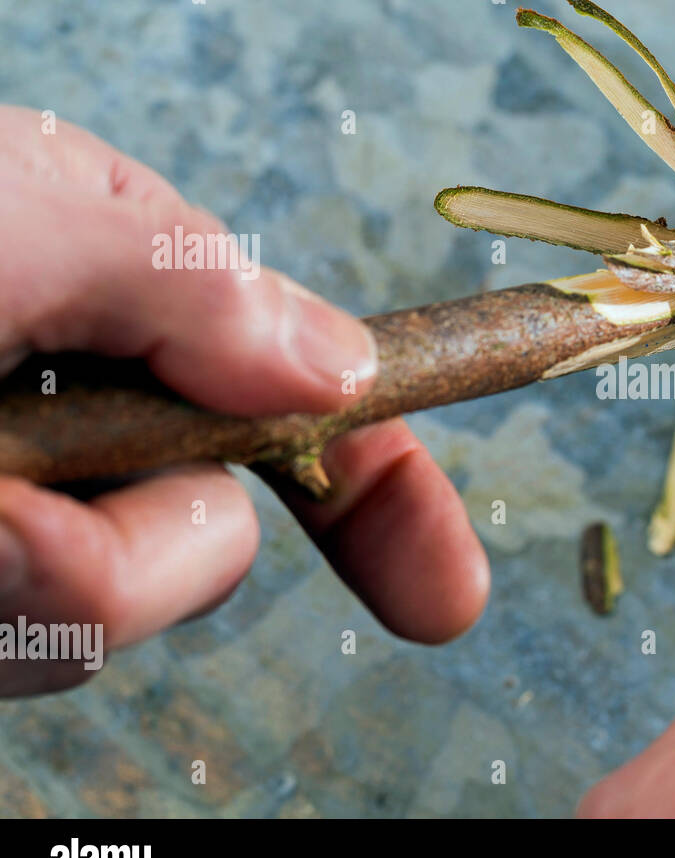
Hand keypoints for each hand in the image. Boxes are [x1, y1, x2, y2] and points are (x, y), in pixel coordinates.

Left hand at [0, 107, 488, 694]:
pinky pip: (47, 646)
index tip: (447, 591)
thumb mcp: (43, 211)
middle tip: (39, 487)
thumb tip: (344, 369)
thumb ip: (207, 288)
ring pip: (122, 616)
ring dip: (62, 564)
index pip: (300, 414)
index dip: (385, 496)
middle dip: (161, 535)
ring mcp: (19, 513)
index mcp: (121, 309)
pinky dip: (8, 598)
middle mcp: (75, 421)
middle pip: (215, 536)